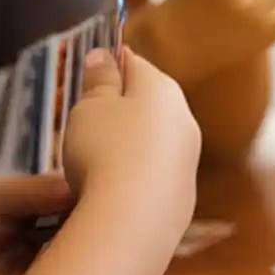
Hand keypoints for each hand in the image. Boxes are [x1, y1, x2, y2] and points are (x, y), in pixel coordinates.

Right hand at [64, 48, 200, 218]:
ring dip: (127, 143)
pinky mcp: (186, 191)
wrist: (133, 218)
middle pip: (148, 102)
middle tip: (85, 124)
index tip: (87, 79)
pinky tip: (116, 185)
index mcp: (162, 89)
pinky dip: (137, 172)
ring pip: (154, 139)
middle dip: (117, 109)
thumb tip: (106, 56)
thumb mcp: (90, 107)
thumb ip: (100, 80)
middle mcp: (185, 120)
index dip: (108, 67)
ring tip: (96, 159)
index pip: (134, 63)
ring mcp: (189, 158)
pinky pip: (157, 171)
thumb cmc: (104, 152)